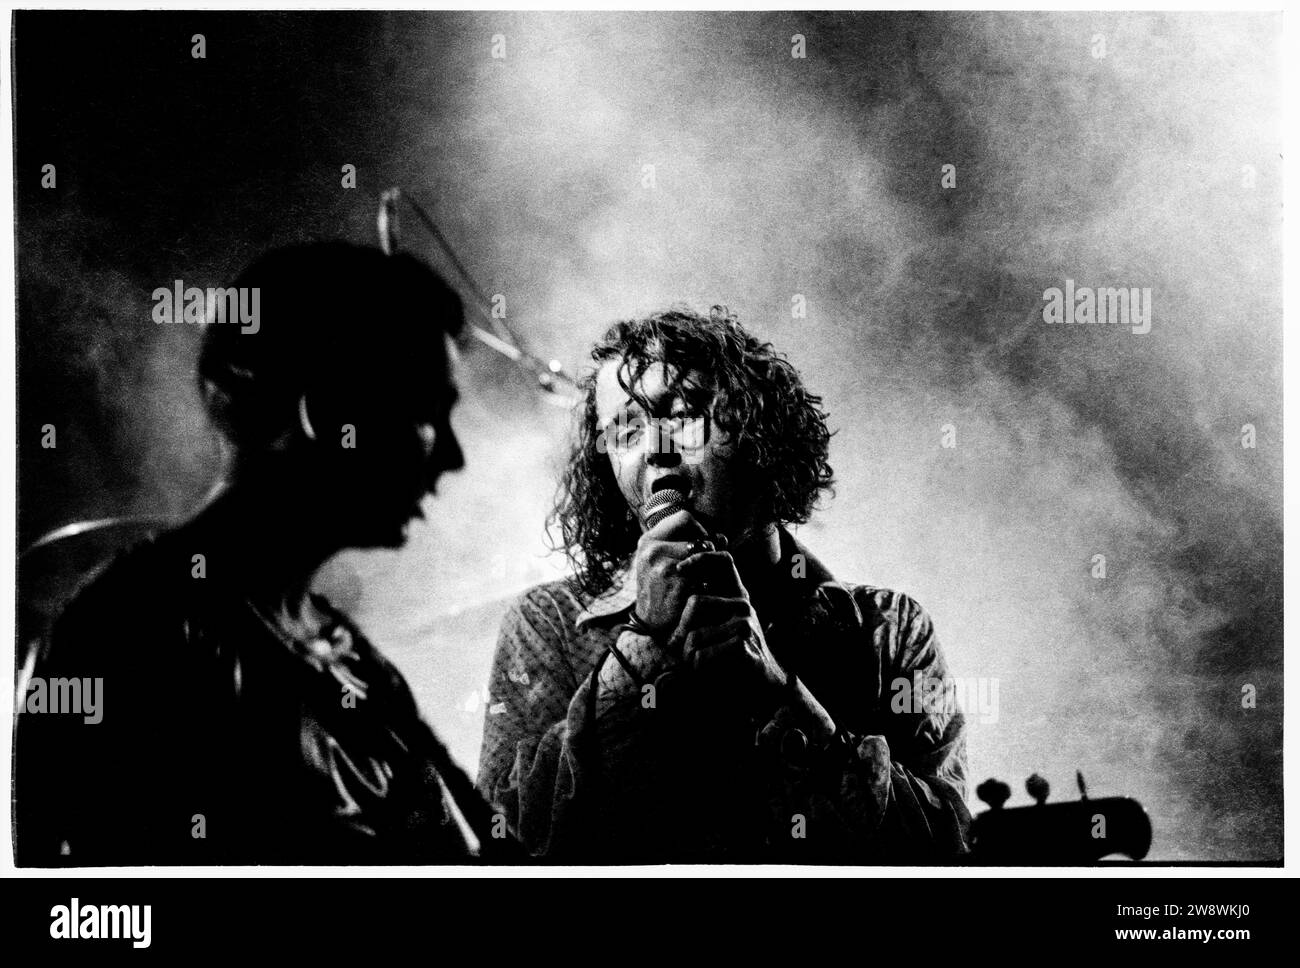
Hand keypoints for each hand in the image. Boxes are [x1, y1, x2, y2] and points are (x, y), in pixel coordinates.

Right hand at [632, 509, 712, 633]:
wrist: (651, 628)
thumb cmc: (659, 592)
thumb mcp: (659, 563)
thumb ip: (683, 545)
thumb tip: (722, 537)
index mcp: (648, 541)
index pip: (685, 518)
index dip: (700, 530)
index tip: (704, 546)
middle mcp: (653, 551)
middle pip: (701, 540)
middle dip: (710, 555)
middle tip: (708, 570)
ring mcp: (666, 567)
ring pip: (708, 558)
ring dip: (712, 571)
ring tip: (705, 583)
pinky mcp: (680, 584)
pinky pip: (709, 576)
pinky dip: (711, 586)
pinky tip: (704, 595)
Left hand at [667, 551, 789, 713]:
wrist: (763, 684)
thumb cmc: (734, 656)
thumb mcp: (720, 626)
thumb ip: (703, 611)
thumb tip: (676, 593)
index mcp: (737, 595)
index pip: (724, 561)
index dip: (701, 557)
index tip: (680, 569)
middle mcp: (743, 605)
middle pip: (696, 602)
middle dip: (681, 630)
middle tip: (679, 648)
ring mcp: (745, 623)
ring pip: (695, 636)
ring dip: (689, 657)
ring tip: (697, 665)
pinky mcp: (744, 645)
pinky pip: (702, 655)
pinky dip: (698, 668)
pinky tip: (708, 672)